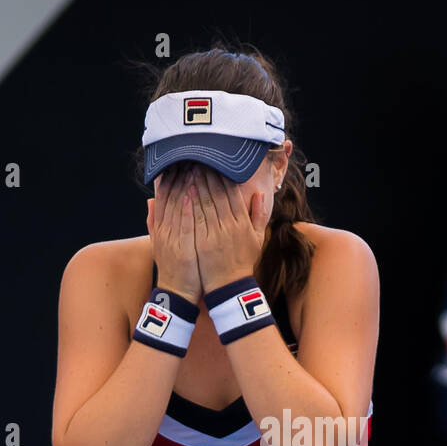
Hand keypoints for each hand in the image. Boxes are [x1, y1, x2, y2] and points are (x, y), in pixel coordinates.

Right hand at [147, 164, 202, 300]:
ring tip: (192, 165)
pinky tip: (193, 193)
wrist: (177, 293)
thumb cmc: (176, 268)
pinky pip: (185, 225)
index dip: (169, 177)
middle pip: (170, 197)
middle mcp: (164, 230)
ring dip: (184, 185)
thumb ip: (155, 221)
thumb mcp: (161, 242)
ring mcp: (173, 238)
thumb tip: (150, 200)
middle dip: (179, 175)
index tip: (177, 160)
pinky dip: (188, 209)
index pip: (163, 196)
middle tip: (188, 154)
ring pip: (178, 207)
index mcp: (161, 227)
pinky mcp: (183, 248)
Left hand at [187, 164, 267, 290]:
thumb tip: (261, 193)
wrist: (230, 287)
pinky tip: (185, 190)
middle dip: (207, 175)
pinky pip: (196, 218)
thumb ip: (259, 215)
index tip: (215, 163)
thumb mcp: (257, 238)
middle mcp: (230, 226)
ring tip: (190, 169)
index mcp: (243, 222)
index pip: (232, 193)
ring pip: (206, 203)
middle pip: (217, 194)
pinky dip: (191, 203)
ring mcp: (216, 234)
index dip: (222, 176)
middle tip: (198, 159)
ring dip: (198, 184)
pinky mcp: (203, 242)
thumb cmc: (243, 262)